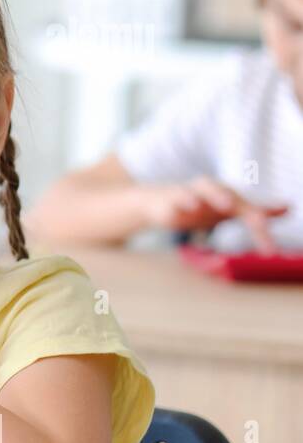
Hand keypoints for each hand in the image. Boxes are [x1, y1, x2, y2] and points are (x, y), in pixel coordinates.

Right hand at [146, 176, 287, 252]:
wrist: (155, 202)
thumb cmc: (196, 206)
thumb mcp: (226, 209)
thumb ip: (254, 211)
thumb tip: (288, 207)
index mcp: (227, 196)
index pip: (250, 214)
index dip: (261, 232)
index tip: (270, 252)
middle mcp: (211, 191)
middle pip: (228, 195)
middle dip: (241, 205)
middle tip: (256, 218)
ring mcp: (190, 194)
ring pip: (202, 190)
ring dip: (215, 196)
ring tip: (226, 206)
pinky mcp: (169, 199)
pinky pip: (176, 198)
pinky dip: (182, 202)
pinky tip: (188, 209)